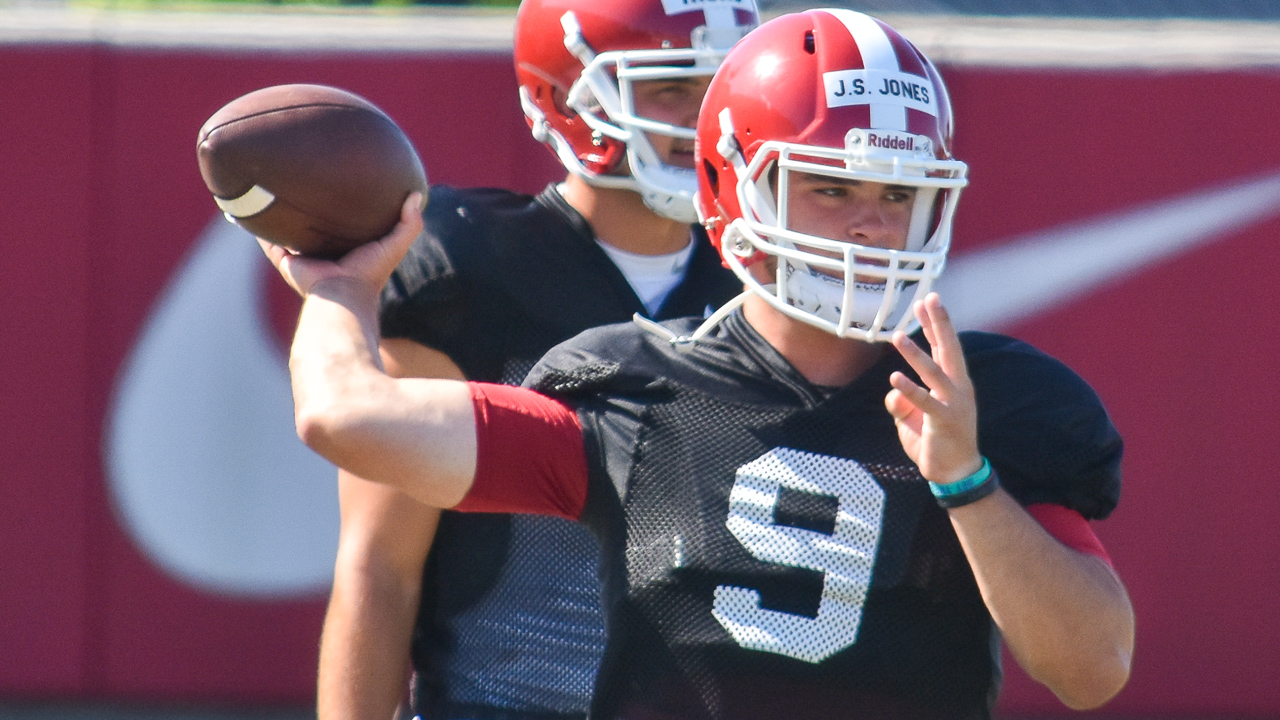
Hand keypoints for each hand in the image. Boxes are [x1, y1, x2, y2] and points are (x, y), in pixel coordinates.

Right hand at [258, 193, 423, 297]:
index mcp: (346, 247)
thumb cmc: (370, 273)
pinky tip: (249, 208)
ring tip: (267, 186)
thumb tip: (418, 195)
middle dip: (307, 207)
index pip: (341, 222)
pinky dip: (258, 228)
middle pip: (312, 225)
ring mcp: (302, 257)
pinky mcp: (285, 261)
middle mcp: (322, 251)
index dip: (339, 205)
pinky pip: (268, 241)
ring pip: (287, 231)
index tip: (336, 182)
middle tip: (300, 178)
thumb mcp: (395, 245)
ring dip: (278, 215)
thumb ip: (410, 223)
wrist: (344, 295)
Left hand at [884, 293, 982, 484]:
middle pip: (948, 349)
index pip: (943, 347)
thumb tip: (892, 391)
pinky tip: (894, 378)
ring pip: (934, 372)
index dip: (935, 323)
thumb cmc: (935, 441)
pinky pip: (925, 402)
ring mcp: (954, 404)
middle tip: (929, 299)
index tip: (926, 300)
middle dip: (938, 323)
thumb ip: (902, 400)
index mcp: (954, 383)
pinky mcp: (945, 421)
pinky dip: (910, 389)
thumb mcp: (912, 417)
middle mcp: (958, 388)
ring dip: (915, 354)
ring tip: (898, 335)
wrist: (956, 472)